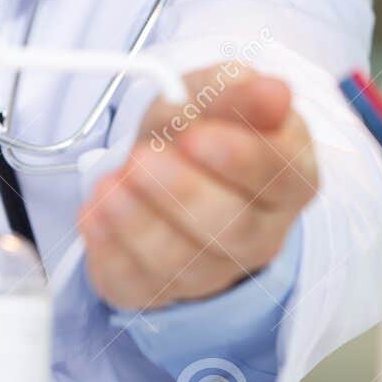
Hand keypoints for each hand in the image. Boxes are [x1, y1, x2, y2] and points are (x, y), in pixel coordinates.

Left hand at [78, 63, 317, 310]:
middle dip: (184, 193)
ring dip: (140, 223)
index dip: (241, 159)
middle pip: (234, 228)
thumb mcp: (213, 95)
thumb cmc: (196, 128)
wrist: (158, 159)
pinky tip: (93, 213)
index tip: (195, 135)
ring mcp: (211, 270)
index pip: (281, 176)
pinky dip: (110, 249)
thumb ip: (238, 92)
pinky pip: (137, 283)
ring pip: (183, 262)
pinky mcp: (159, 290)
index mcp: (287, 178)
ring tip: (109, 183)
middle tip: (143, 158)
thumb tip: (273, 91)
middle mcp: (259, 234)